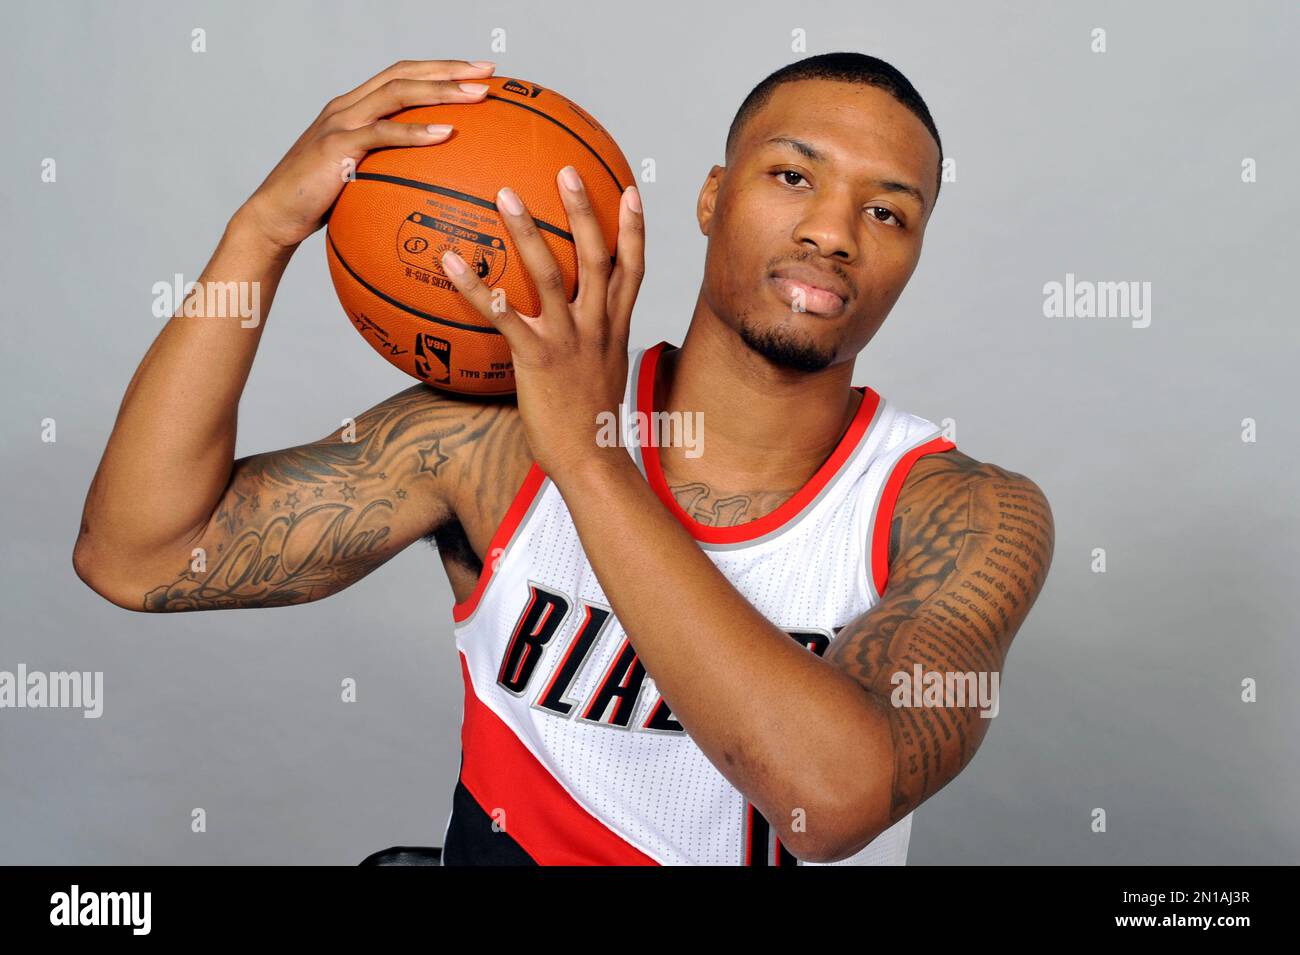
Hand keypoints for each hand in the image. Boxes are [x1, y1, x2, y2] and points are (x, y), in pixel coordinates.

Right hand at [239, 58, 496, 251]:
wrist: (275, 217)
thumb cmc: (320, 204)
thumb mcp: (359, 179)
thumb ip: (388, 169)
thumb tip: (429, 185)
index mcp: (354, 108)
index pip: (401, 76)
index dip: (439, 69)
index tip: (476, 72)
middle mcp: (347, 107)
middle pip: (404, 73)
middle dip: (449, 68)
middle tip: (488, 71)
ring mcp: (340, 123)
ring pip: (397, 93)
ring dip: (441, 91)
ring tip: (477, 94)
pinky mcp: (336, 147)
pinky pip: (382, 134)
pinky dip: (416, 132)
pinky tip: (446, 134)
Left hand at [439, 168, 644, 477]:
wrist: (592, 460)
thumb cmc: (590, 422)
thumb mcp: (603, 374)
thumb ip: (592, 344)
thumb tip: (575, 330)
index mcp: (614, 327)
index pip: (632, 268)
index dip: (633, 227)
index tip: (629, 189)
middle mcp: (597, 325)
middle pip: (595, 256)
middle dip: (584, 209)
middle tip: (567, 168)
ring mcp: (570, 340)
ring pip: (551, 274)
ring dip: (528, 231)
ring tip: (506, 194)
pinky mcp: (538, 359)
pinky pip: (503, 316)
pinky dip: (475, 287)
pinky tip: (449, 261)